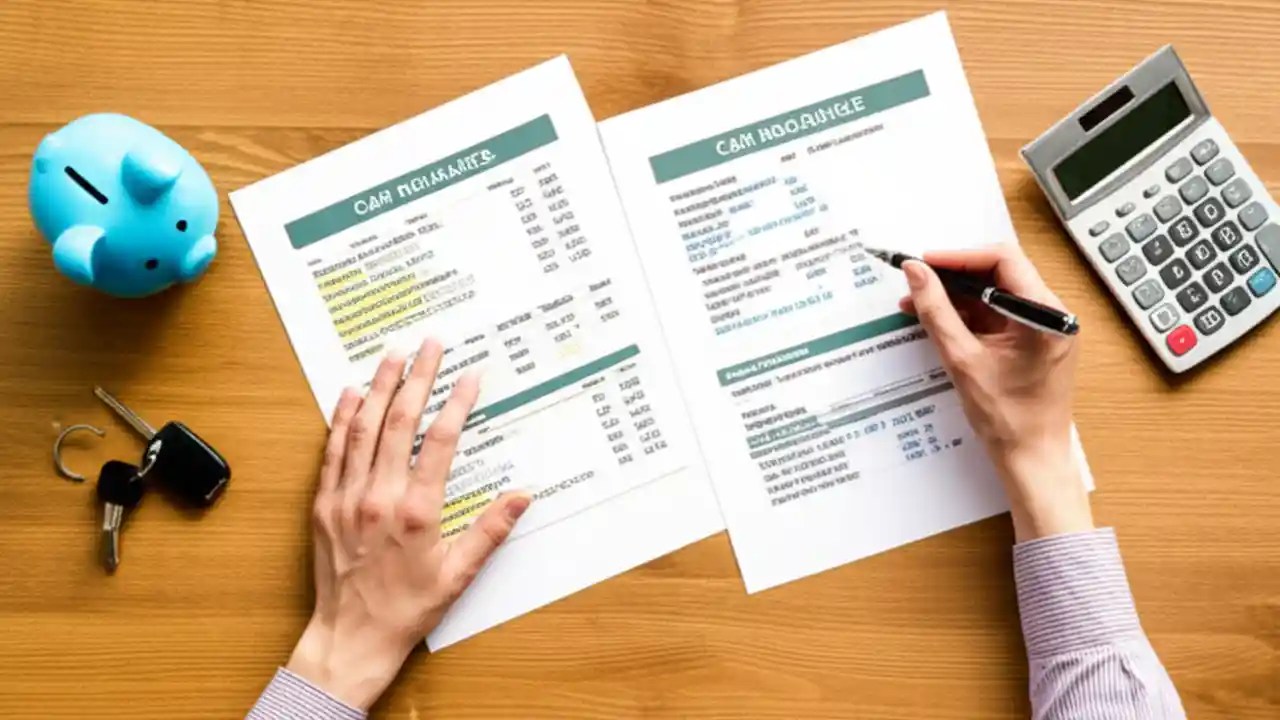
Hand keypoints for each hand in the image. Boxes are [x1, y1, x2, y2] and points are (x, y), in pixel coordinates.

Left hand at [286, 339, 531, 709]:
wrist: (350, 639)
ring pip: (363, 427)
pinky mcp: (324, 504)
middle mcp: (379, 496)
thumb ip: (490, 531)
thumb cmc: (406, 610)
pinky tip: (352, 394)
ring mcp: (347, 497)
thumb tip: (522, 496)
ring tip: (393, 353)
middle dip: (418, 377)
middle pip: (400, 421)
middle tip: (431, 343)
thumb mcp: (457, 575)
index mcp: (416, 512)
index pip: (440, 440)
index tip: (470, 375)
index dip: (457, 402)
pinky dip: (342, 418)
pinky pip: (333, 450)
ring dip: (380, 386)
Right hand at [899, 244, 1091, 541]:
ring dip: (956, 297)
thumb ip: (937, 311)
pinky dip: (968, 315)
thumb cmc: (1008, 419)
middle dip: (953, 276)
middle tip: (915, 281)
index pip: (1002, 260)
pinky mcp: (1033, 340)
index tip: (924, 263)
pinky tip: (937, 319)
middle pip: (998, 273)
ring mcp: (1044, 326)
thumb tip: (916, 273)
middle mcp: (1051, 313)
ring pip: (994, 294)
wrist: (1032, 458)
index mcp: (1046, 314)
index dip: (958, 258)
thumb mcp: (962, 359)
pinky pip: (997, 315)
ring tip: (916, 302)